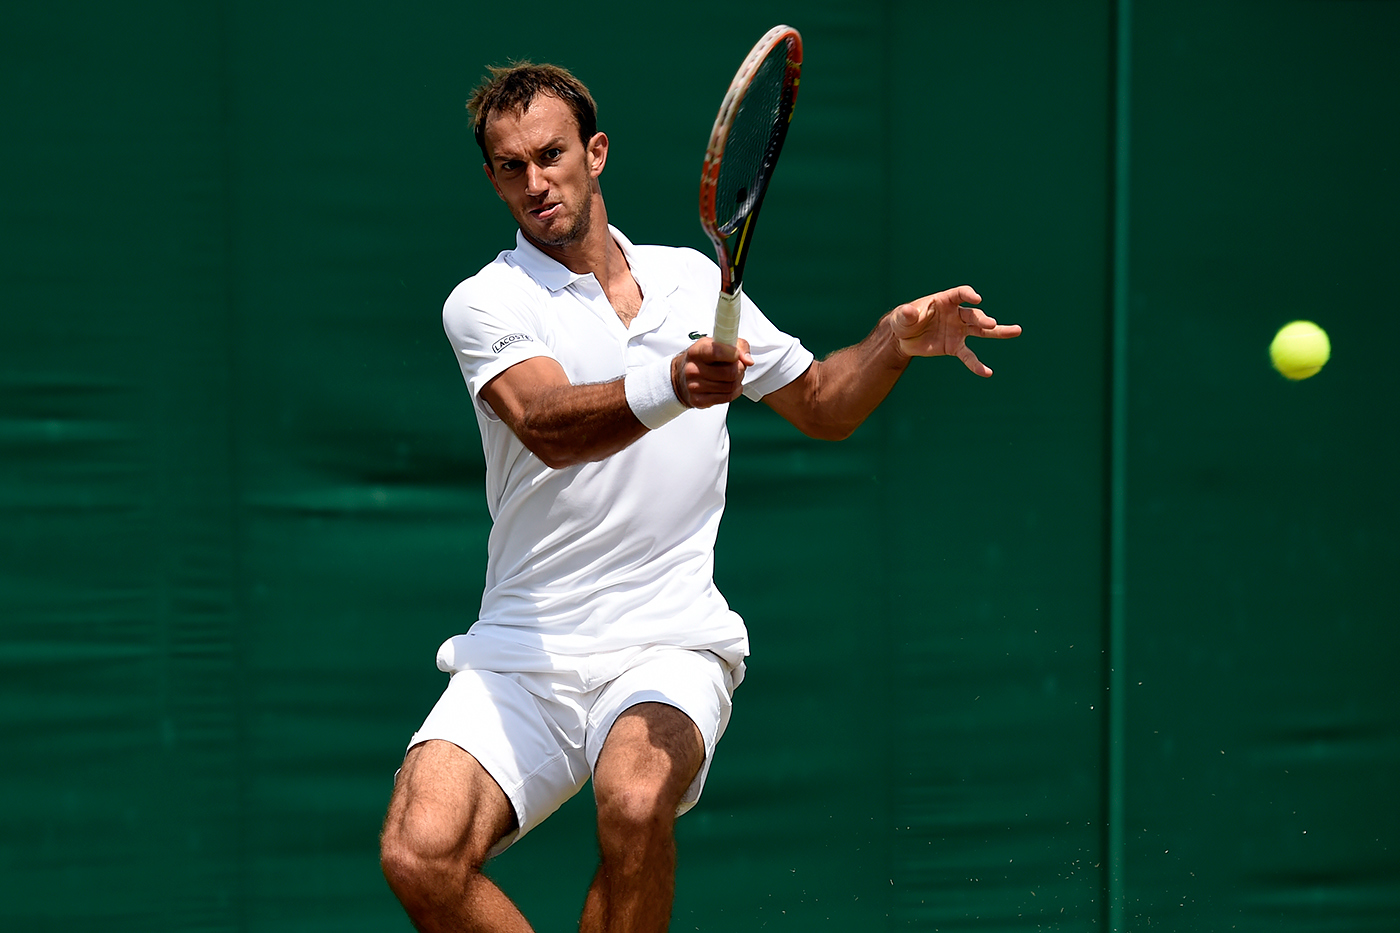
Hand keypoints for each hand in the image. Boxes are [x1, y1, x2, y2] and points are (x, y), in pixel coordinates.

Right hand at [672, 337, 753, 408]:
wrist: (683, 376)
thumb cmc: (704, 358)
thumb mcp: (718, 344)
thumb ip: (738, 346)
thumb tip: (748, 360)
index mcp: (696, 351)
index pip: (717, 351)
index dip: (733, 353)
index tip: (736, 354)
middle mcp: (692, 369)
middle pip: (730, 372)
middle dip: (740, 369)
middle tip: (738, 366)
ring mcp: (694, 386)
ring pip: (730, 386)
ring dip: (738, 381)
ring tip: (733, 376)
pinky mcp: (698, 400)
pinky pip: (726, 398)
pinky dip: (734, 392)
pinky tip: (731, 386)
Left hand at [889, 285, 1021, 376]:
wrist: (903, 337)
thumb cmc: (904, 320)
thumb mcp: (902, 317)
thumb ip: (907, 314)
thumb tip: (907, 312)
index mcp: (945, 301)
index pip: (960, 294)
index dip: (968, 295)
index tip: (977, 298)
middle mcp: (956, 314)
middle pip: (973, 315)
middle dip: (982, 319)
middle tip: (991, 324)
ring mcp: (958, 330)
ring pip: (981, 331)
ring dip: (997, 331)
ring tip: (1016, 331)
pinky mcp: (955, 346)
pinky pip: (968, 355)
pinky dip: (976, 365)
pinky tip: (987, 373)